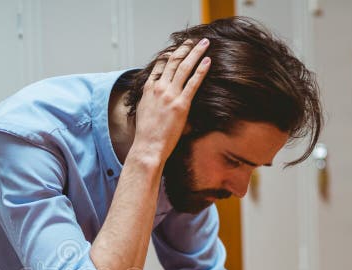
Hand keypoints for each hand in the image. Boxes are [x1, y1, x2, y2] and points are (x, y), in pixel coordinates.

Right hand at [131, 38, 210, 163]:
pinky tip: (208, 61)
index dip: (168, 55)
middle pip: (172, 62)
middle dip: (183, 49)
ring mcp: (170, 95)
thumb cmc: (146, 135)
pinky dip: (201, 70)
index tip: (176, 48)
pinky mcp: (181, 104)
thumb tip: (158, 100)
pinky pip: (193, 82)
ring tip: (204, 43)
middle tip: (192, 41)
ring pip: (183, 67)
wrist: (147, 147)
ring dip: (195, 53)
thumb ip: (151, 101)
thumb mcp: (143, 113)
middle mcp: (158, 89)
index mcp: (148, 90)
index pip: (159, 67)